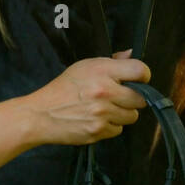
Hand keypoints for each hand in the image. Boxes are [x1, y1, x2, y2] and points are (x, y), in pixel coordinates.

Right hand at [24, 52, 149, 146]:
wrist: (42, 114)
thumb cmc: (63, 88)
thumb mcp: (84, 66)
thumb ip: (111, 61)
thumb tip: (130, 54)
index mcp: (101, 70)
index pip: (139, 71)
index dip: (143, 76)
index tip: (139, 79)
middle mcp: (104, 91)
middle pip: (140, 99)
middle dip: (132, 98)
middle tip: (119, 97)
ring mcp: (102, 113)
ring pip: (131, 116)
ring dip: (122, 114)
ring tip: (105, 109)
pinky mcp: (99, 131)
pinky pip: (118, 130)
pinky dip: (110, 126)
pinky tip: (97, 119)